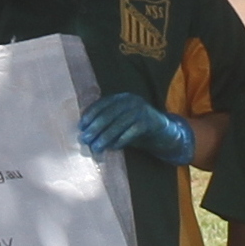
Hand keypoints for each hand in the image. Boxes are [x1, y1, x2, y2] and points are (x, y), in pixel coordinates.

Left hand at [79, 92, 195, 166]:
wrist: (163, 133)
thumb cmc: (136, 129)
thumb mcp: (121, 122)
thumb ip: (107, 124)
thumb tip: (86, 134)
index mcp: (122, 98)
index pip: (102, 103)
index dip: (90, 115)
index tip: (81, 127)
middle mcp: (131, 100)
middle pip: (109, 113)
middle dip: (95, 127)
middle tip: (85, 139)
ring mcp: (141, 110)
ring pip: (119, 123)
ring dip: (105, 137)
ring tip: (96, 147)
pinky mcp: (149, 121)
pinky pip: (132, 131)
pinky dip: (121, 140)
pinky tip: (113, 147)